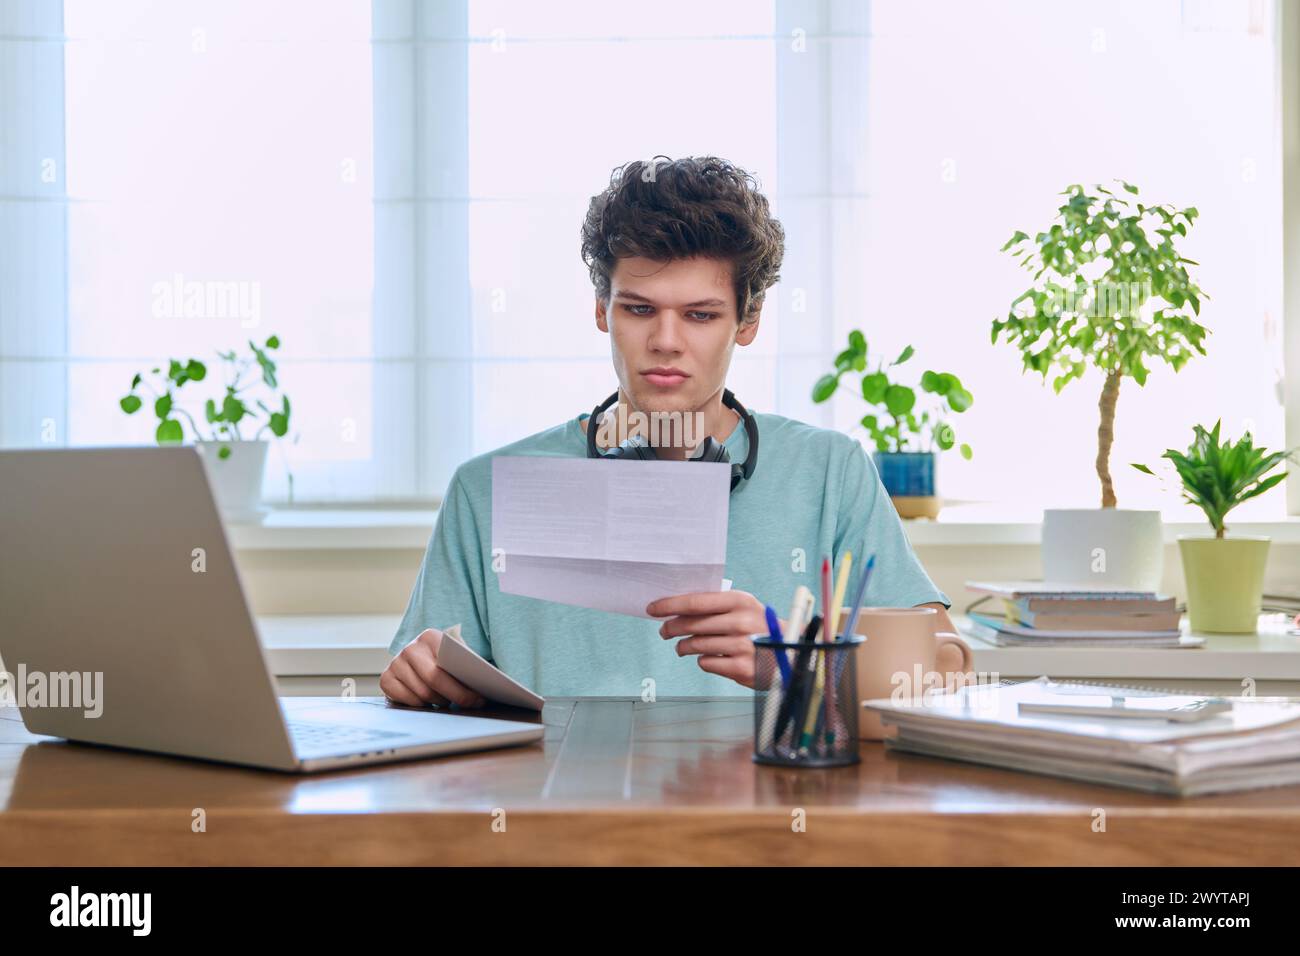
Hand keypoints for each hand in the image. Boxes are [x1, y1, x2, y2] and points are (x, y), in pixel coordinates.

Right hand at [379, 628, 487, 708]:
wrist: (419, 654)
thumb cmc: (445, 657)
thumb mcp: (457, 654)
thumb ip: (467, 663)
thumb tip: (487, 682)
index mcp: (430, 637)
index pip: (446, 670)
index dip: (463, 689)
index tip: (479, 699)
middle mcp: (410, 648)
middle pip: (432, 684)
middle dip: (455, 698)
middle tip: (469, 705)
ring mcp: (396, 663)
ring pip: (422, 695)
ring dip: (439, 702)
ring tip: (450, 700)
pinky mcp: (386, 678)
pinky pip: (407, 701)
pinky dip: (421, 705)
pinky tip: (430, 701)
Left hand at [647, 590, 768, 688]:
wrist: (791, 652)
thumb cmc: (760, 628)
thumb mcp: (744, 608)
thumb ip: (715, 606)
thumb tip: (676, 607)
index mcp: (740, 601)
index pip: (696, 602)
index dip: (670, 605)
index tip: (652, 608)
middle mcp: (741, 621)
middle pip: (691, 624)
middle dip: (671, 628)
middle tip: (664, 631)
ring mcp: (742, 646)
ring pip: (695, 645)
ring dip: (684, 647)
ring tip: (682, 647)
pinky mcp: (741, 668)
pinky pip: (706, 662)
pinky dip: (703, 660)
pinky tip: (710, 657)